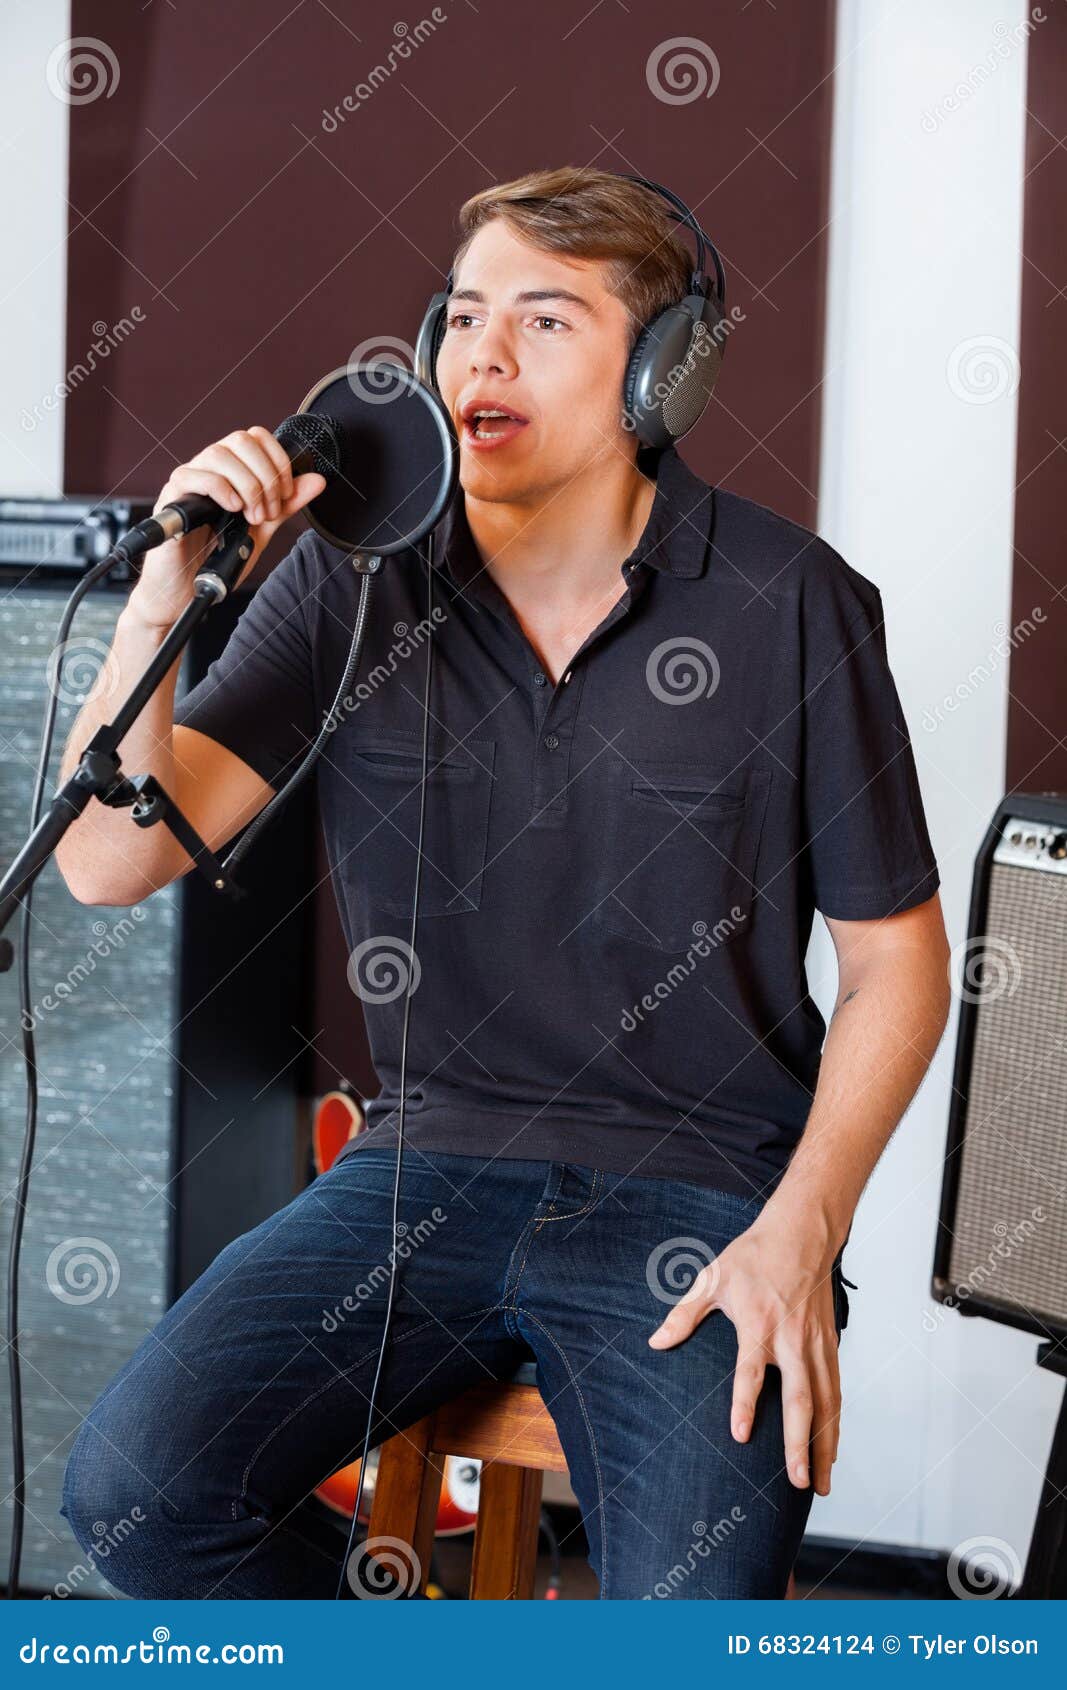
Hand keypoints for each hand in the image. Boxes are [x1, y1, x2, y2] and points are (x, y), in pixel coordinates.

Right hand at [128, 426, 325, 628]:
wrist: (189, 585)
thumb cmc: (220, 556)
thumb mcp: (263, 528)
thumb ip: (287, 504)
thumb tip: (317, 480)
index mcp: (231, 468)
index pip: (257, 437)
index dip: (279, 461)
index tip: (286, 495)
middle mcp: (210, 466)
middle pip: (241, 439)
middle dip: (266, 475)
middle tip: (269, 511)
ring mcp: (190, 477)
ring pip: (221, 454)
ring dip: (247, 486)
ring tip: (252, 517)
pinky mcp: (173, 494)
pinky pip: (195, 476)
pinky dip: (222, 490)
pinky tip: (233, 510)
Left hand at [647, 1217, 841, 1494]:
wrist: (801, 1233)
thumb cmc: (753, 1256)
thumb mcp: (712, 1278)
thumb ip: (684, 1314)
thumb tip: (656, 1341)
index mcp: (758, 1323)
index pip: (750, 1371)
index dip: (744, 1403)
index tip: (739, 1435)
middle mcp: (791, 1339)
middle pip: (798, 1398)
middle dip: (798, 1442)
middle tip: (797, 1481)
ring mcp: (815, 1344)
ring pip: (825, 1402)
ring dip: (824, 1444)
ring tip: (820, 1483)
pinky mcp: (830, 1346)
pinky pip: (835, 1391)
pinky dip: (835, 1423)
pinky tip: (832, 1449)